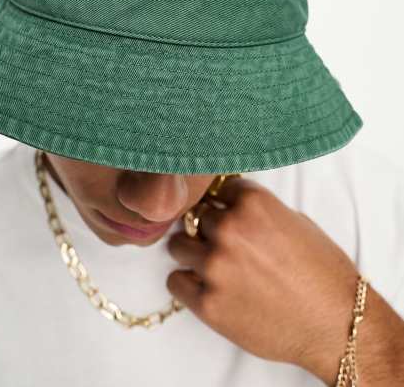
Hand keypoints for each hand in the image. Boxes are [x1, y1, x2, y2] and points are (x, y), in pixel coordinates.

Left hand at [165, 177, 359, 381]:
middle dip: (208, 228)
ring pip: (178, 245)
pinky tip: (207, 287)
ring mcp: (216, 266)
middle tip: (225, 245)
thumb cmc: (322, 273)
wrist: (337, 325)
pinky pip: (175, 281)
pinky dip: (187, 283)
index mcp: (253, 203)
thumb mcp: (294, 221)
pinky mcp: (207, 302)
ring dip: (192, 253)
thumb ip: (255, 210)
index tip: (227, 213)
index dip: (224, 202)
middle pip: (196, 215)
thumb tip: (227, 204)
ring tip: (215, 266)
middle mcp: (230, 229)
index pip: (218, 187)